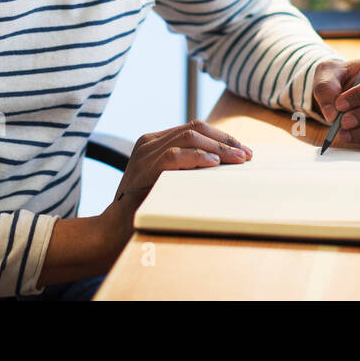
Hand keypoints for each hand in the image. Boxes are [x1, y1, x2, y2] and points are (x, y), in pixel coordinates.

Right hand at [106, 120, 252, 230]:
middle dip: (225, 140)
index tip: (243, 151)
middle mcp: (149, 142)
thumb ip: (186, 168)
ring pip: (188, 137)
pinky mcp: (144, 168)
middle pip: (195, 128)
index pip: (194, 128)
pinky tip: (214, 164)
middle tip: (247, 155)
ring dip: (218, 147)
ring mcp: (145, 154)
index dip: (222, 137)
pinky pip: (175, 156)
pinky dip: (197, 158)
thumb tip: (224, 164)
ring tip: (238, 159)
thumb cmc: (143, 210)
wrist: (112, 232)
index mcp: (154, 142)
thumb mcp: (166, 181)